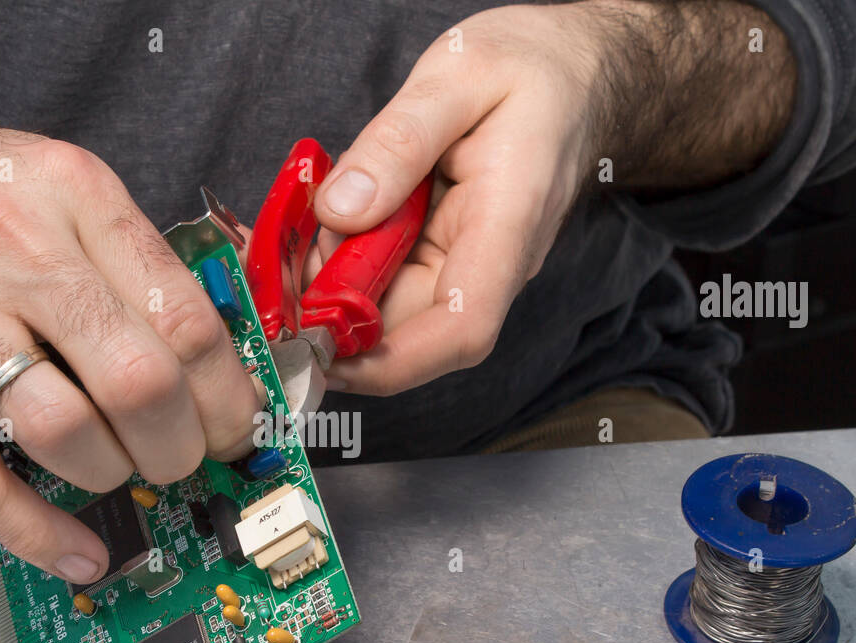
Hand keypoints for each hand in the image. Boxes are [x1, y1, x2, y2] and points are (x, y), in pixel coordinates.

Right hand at [0, 128, 260, 582]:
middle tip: (181, 459)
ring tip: (116, 473)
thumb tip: (215, 359)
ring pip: (68, 435)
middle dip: (182, 447)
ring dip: (114, 477)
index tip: (237, 428)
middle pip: (141, 383)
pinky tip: (78, 552)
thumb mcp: (51, 185)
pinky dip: (41, 534)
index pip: (188, 318)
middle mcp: (13, 249)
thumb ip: (126, 259)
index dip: (229, 395)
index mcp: (74, 195)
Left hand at [309, 5, 601, 395]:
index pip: (462, 328)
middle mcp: (489, 262)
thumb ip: (398, 142)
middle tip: (286, 257)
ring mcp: (465, 263)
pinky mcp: (441, 254)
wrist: (570, 69)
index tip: (327, 355)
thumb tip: (340, 210)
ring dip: (335, 278)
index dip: (393, 362)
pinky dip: (347, 258)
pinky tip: (331, 217)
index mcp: (506, 225)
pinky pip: (387, 276)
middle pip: (407, 326)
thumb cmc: (531, 67)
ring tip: (311, 220)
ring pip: (388, 304)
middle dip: (336, 307)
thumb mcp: (460, 75)